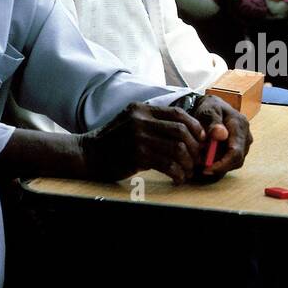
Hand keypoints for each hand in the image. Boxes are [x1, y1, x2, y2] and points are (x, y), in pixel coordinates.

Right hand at [82, 101, 206, 184]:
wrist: (87, 155)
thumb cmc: (112, 142)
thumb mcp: (130, 122)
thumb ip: (152, 122)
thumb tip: (185, 131)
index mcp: (142, 109)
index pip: (177, 113)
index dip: (194, 126)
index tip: (201, 139)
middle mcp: (141, 120)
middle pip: (181, 131)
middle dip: (195, 147)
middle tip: (197, 160)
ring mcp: (138, 137)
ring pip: (178, 149)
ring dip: (188, 163)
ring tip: (189, 172)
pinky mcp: (137, 156)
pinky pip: (167, 164)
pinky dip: (178, 173)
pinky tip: (178, 179)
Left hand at [187, 94, 251, 181]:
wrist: (213, 106)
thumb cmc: (209, 107)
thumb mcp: (207, 111)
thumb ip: (212, 122)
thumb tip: (221, 135)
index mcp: (240, 125)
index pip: (235, 152)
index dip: (222, 164)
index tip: (206, 169)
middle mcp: (246, 135)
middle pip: (237, 160)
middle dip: (219, 166)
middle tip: (201, 165)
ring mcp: (245, 142)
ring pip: (236, 162)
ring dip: (220, 164)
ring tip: (204, 159)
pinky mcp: (242, 147)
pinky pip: (233, 160)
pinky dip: (222, 162)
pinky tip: (209, 157)